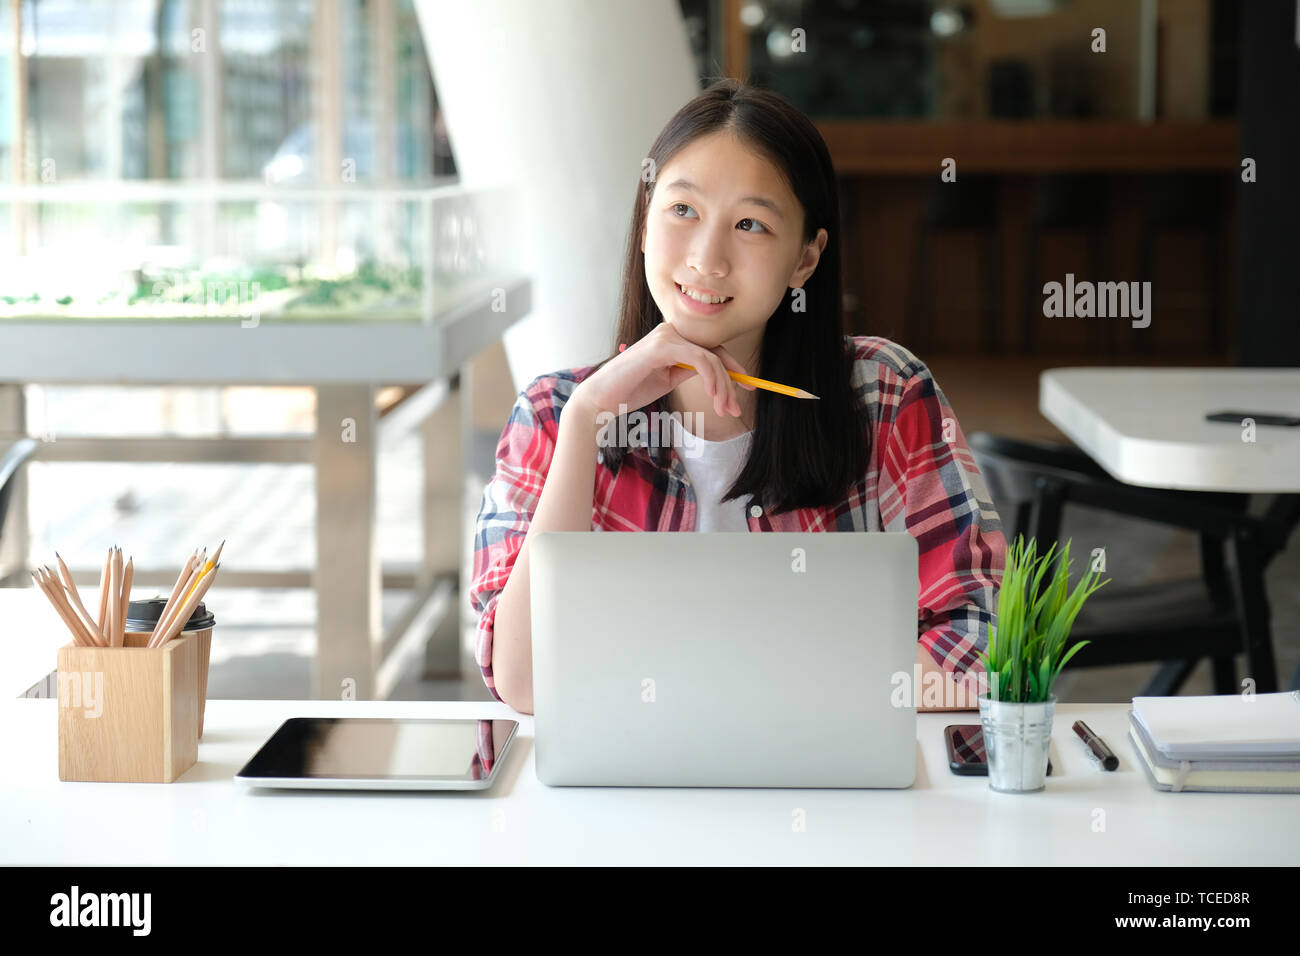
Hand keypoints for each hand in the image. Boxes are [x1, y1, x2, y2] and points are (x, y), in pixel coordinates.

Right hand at [572, 322, 755, 420]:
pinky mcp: (663, 346)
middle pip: (715, 352)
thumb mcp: (668, 379)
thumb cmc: (631, 391)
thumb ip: (689, 370)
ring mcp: (666, 335)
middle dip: (732, 381)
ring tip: (724, 409)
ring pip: (711, 357)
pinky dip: (712, 378)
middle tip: (735, 408)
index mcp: (672, 338)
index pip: (711, 349)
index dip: (733, 368)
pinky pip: (699, 359)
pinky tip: (713, 395)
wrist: (601, 400)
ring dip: (723, 386)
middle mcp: (671, 331)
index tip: (748, 387)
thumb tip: (719, 376)